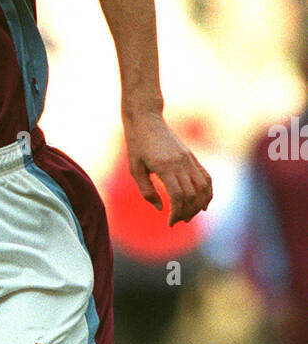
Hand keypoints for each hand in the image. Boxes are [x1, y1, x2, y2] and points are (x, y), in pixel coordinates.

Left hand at [123, 110, 212, 224]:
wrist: (147, 120)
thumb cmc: (137, 145)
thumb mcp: (135, 169)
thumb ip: (147, 191)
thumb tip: (160, 208)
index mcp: (164, 167)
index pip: (178, 196)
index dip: (176, 213)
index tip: (170, 223)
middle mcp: (180, 163)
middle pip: (192, 195)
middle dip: (187, 212)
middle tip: (178, 222)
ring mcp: (188, 159)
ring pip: (203, 187)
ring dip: (199, 205)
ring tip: (190, 215)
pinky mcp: (191, 156)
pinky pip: (206, 176)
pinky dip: (208, 192)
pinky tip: (203, 204)